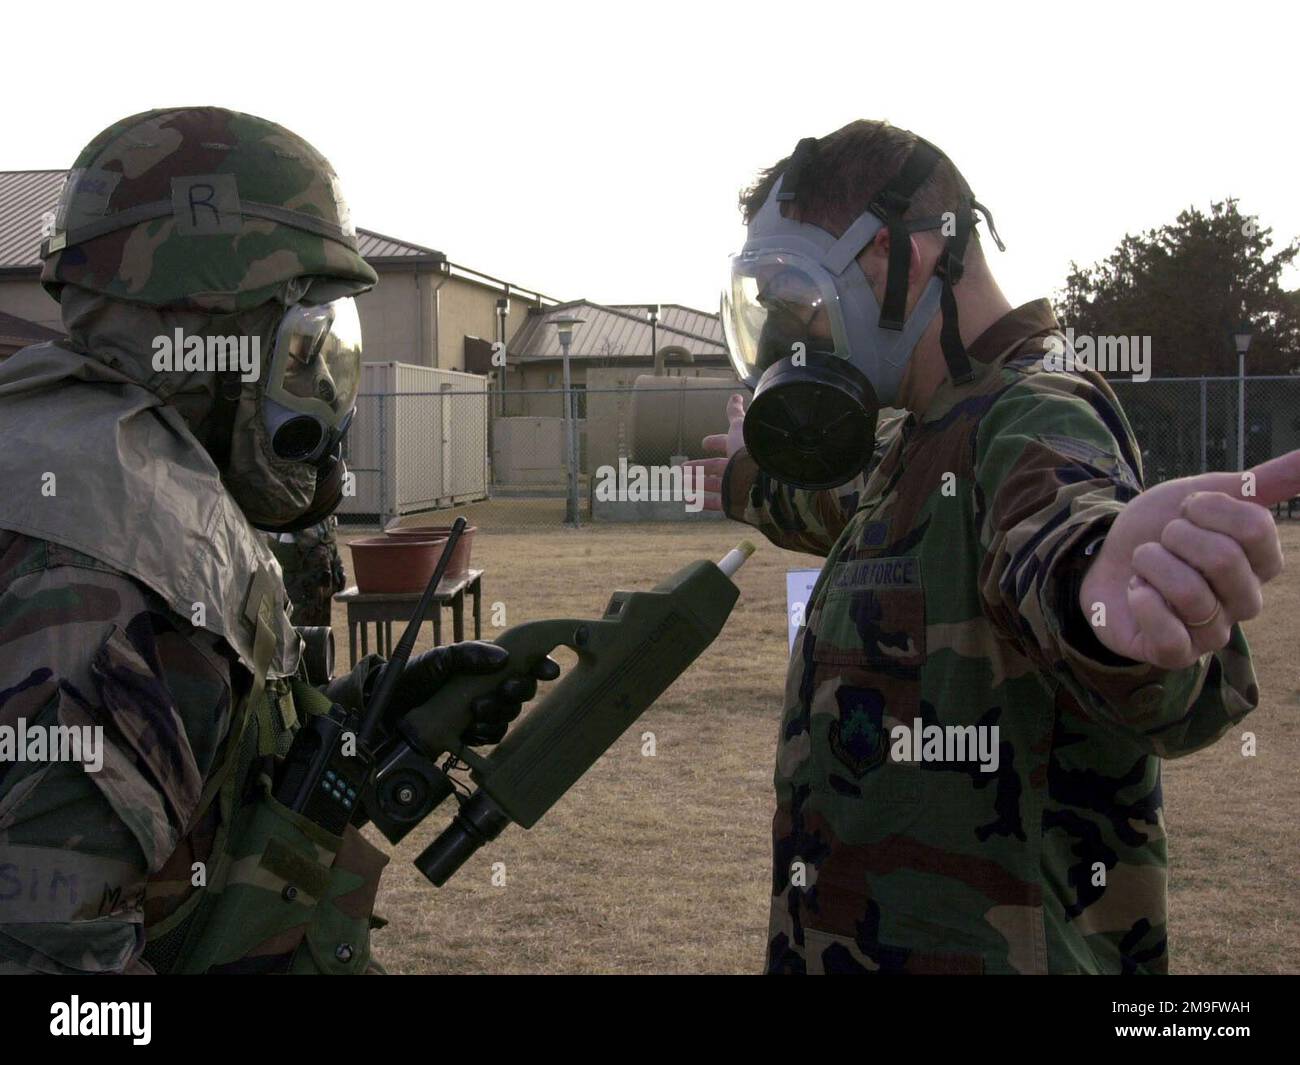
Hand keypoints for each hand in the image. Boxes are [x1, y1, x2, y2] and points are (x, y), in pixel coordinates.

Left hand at [388, 641, 560, 745]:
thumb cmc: (414, 676)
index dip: (541, 665)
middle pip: (521, 690)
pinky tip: (469, 728)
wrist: (388, 710)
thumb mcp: (439, 658)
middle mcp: (489, 685)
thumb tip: (503, 657)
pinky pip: (492, 736)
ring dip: (498, 713)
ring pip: (508, 715)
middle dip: (517, 691)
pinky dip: (484, 732)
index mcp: (487, 662)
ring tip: (476, 710)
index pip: (524, 661)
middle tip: (503, 691)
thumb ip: (468, 654)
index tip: (548, 671)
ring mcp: (482, 710)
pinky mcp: (473, 733)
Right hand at [683, 393, 746, 511]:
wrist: (762, 478)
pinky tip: (688, 501)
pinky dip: (702, 502)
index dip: (715, 442)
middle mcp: (740, 467)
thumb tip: (735, 396)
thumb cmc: (750, 450)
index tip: (704, 443)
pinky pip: (716, 503)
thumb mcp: (739, 427)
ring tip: (681, 481)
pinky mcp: (734, 502)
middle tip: (683, 468)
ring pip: (713, 484)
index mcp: (741, 449)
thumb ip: (735, 414)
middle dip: (700, 466)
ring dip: (696, 482)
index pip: (726, 444)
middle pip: (716, 467)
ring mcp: (737, 485)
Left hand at [1079, 451, 1299, 668]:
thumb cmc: (1158, 529)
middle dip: (1176, 536)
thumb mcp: (1204, 493)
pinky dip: (1143, 603)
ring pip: (1188, 592)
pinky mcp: (1174, 654)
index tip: (1187, 509)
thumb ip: (1259, 482)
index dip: (1210, 509)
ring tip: (1144, 565)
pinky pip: (1169, 635)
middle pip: (1222, 559)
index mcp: (1260, 564)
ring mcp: (1211, 633)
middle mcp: (1244, 602)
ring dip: (1151, 564)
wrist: (1101, 556)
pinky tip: (1136, 592)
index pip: (1257, 529)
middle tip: (1162, 540)